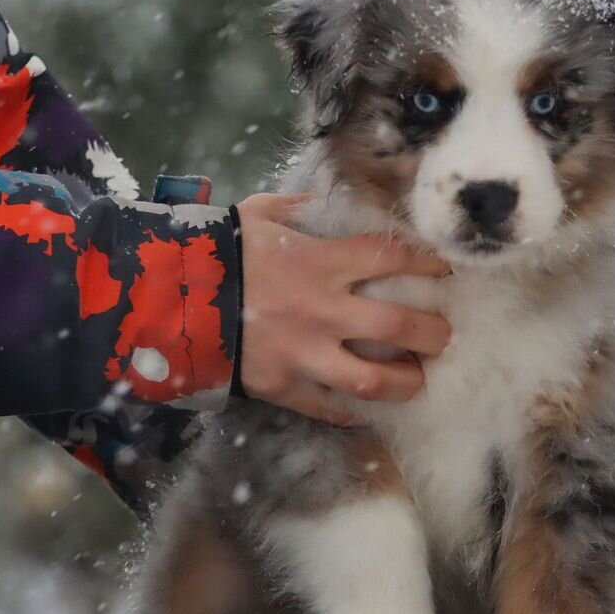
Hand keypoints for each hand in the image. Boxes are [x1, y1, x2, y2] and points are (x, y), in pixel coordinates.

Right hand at [236, 194, 450, 424]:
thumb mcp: (260, 215)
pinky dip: (353, 411)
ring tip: (419, 379)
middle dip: (434, 333)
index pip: (390, 259)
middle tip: (443, 335)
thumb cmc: (219, 251)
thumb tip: (332, 202)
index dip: (427, 265)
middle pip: (398, 326)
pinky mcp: (283, 386)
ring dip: (406, 382)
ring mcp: (303, 354)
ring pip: (373, 379)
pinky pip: (330, 408)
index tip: (444, 272)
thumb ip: (301, 208)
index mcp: (319, 263)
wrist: (170, 300)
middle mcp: (321, 310)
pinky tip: (368, 408)